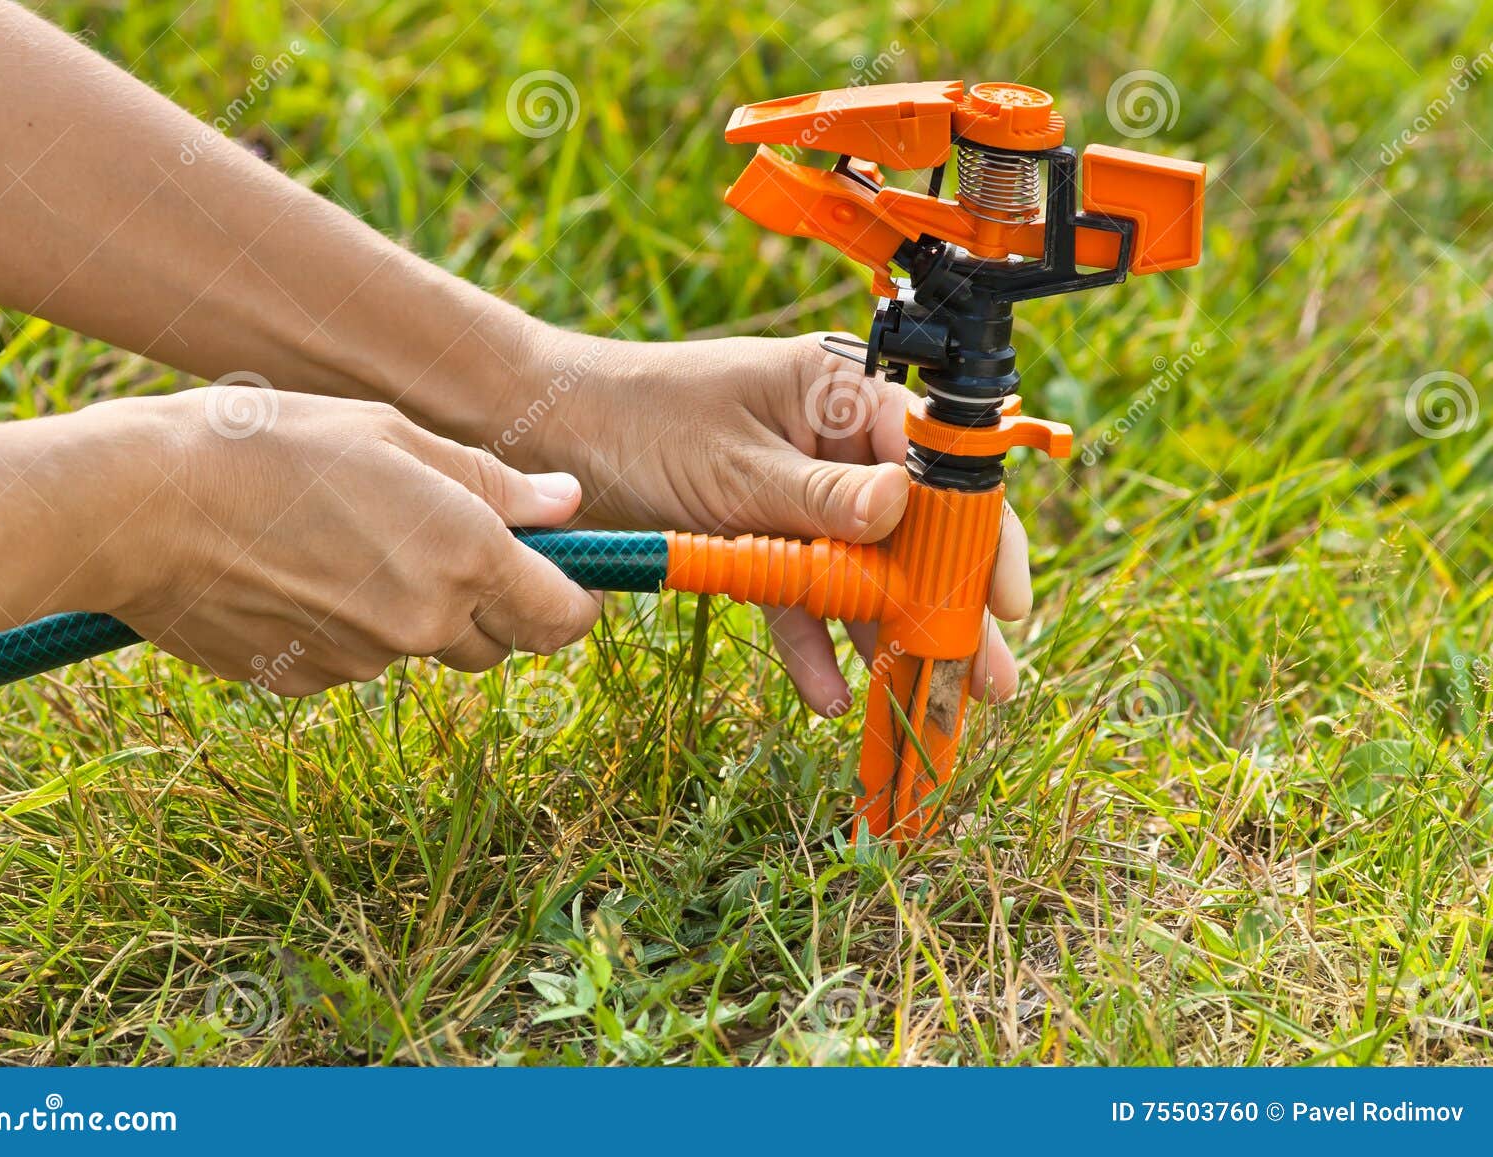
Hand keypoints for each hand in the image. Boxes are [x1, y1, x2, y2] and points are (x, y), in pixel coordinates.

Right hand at [82, 390, 599, 695]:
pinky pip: (354, 658)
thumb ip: (493, 483)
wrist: (140, 505)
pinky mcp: (304, 682)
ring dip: (411, 610)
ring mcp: (362, 660)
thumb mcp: (393, 436)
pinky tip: (297, 569)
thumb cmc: (272, 446)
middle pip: (497, 643)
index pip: (564, 617)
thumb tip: (569, 506)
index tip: (561, 576)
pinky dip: (346, 624)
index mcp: (464, 557)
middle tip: (439, 538)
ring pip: (420, 647)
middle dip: (489, 603)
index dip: (573, 598)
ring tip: (346, 537)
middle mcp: (424, 623)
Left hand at [511, 329, 1031, 715]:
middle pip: (914, 529)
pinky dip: (811, 643)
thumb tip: (904, 508)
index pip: (939, 466)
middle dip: (949, 603)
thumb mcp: (733, 465)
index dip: (981, 533)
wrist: (544, 434)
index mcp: (840, 396)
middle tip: (990, 676)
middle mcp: (832, 445)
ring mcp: (797, 495)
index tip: (1004, 598)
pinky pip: (800, 594)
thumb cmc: (636, 420)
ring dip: (891, 635)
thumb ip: (818, 498)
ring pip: (863, 571)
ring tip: (930, 700)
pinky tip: (831, 697)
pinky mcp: (758, 536)